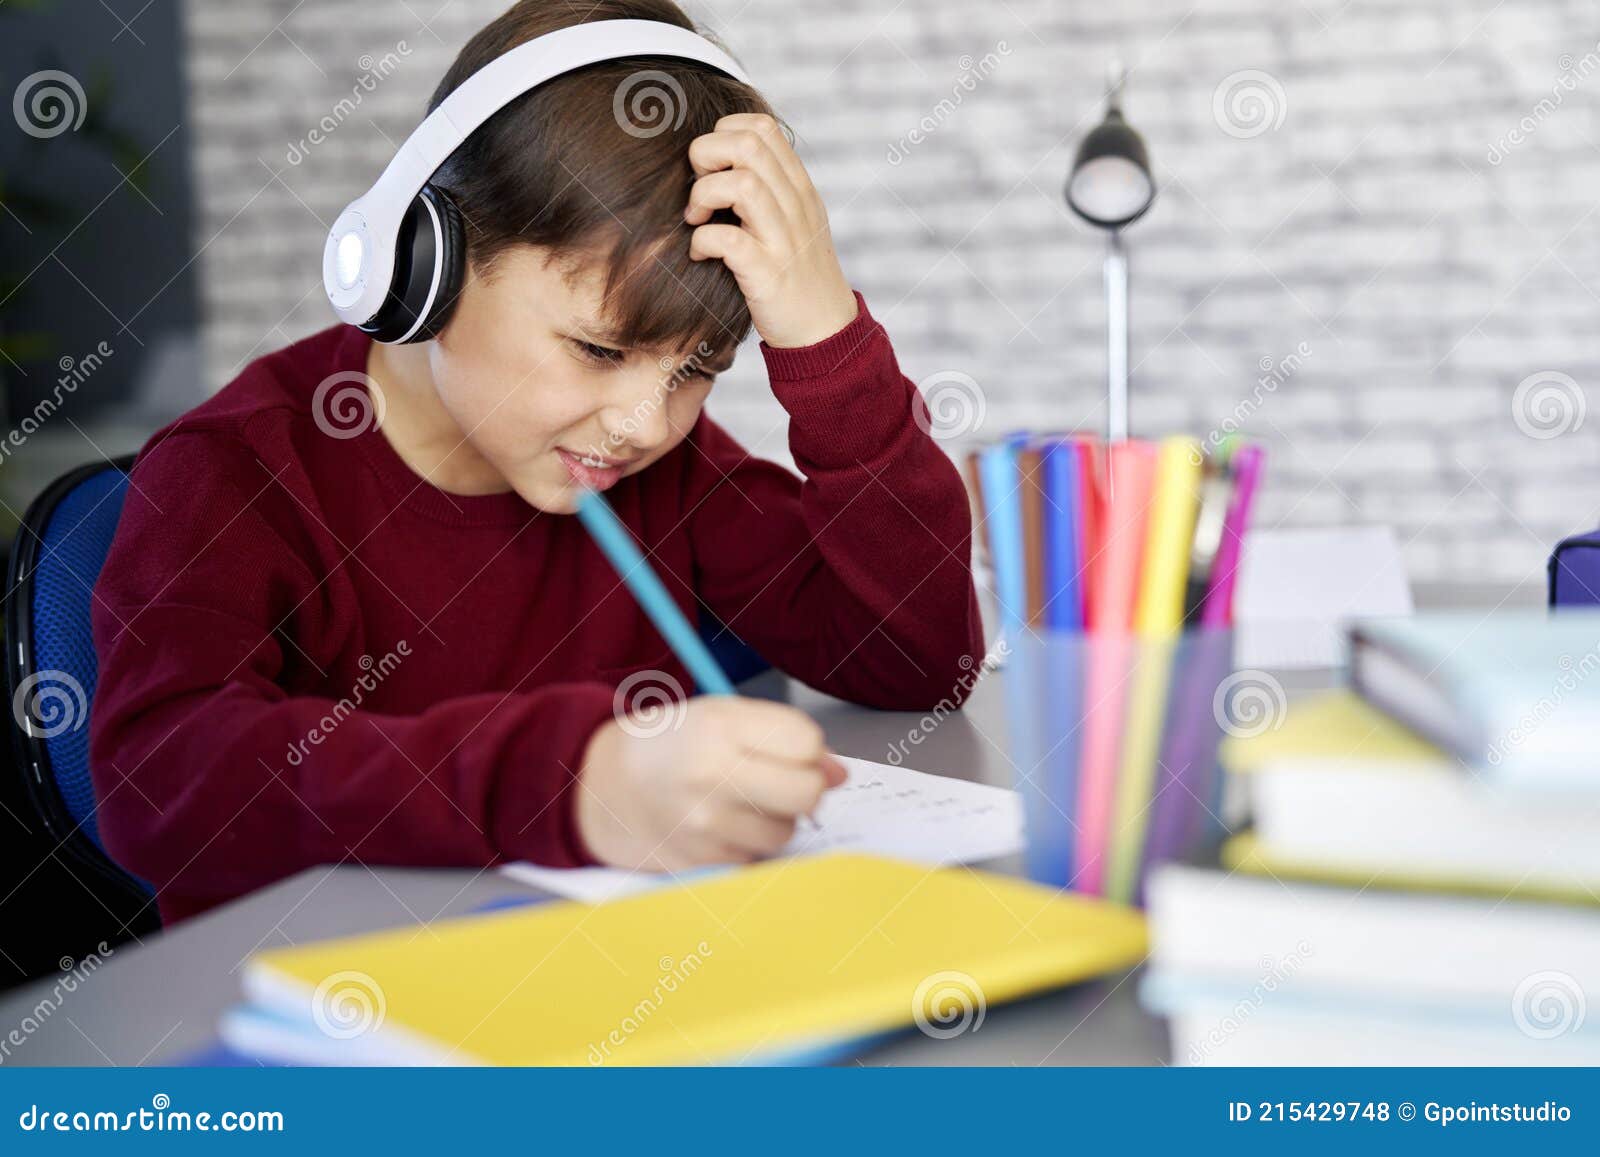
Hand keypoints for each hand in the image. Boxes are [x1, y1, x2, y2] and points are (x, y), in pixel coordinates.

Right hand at [576, 696, 847, 871]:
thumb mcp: (723, 716)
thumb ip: (785, 735)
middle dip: (805, 787)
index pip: (806, 742)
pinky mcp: (701, 862)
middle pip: (807, 793)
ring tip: (741, 800)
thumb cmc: (673, 744)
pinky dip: (749, 843)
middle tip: (781, 779)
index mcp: (719, 728)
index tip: (788, 748)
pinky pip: (756, 857)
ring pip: (786, 832)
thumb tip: (839, 774)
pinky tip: (722, 825)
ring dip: (776, 819)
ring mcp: (705, 826)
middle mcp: (711, 778)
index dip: (806, 747)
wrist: (605, 786)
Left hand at [685, 113, 858, 348]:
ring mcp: (784, 239)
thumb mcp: (793, 221)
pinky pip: (727, 239)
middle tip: (699, 193)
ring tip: (696, 220)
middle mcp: (796, 206)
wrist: (824, 332)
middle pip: (747, 144)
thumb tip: (720, 158)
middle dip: (705, 157)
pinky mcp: (769, 274)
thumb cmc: (795, 274)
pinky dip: (702, 241)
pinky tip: (700, 255)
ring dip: (703, 196)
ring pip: (741, 184)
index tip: (712, 169)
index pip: (761, 127)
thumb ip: (768, 187)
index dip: (723, 134)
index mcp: (799, 188)